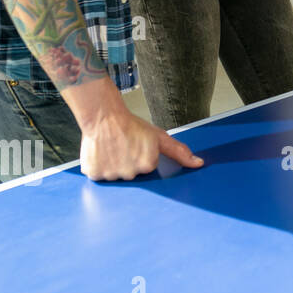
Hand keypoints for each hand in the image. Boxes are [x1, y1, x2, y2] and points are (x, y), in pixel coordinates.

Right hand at [66, 77, 203, 180]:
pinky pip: (99, 176)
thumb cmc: (131, 125)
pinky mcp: (94, 175)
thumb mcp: (159, 137)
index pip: (148, 168)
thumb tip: (198, 164)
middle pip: (132, 174)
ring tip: (113, 148)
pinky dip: (99, 167)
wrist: (103, 116)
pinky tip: (103, 153)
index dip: (143, 156)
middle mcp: (130, 173)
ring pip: (115, 176)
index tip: (138, 146)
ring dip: (114, 165)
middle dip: (129, 162)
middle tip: (125, 146)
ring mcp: (111, 175)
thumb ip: (179, 152)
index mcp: (147, 165)